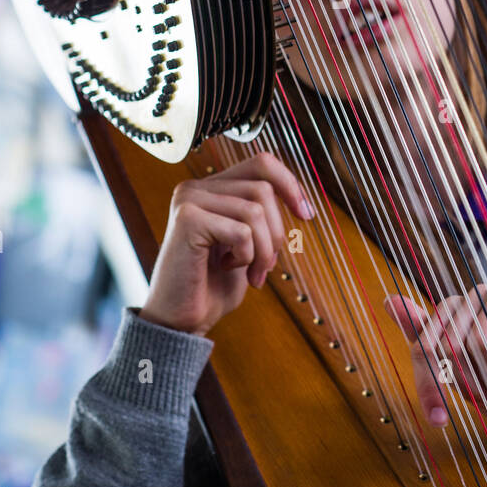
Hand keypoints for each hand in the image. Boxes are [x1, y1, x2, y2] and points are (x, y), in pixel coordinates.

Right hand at [139, 153, 313, 336]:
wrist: (180, 322)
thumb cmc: (212, 287)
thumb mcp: (246, 244)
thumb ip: (262, 215)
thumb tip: (302, 199)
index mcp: (210, 188)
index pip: (262, 163)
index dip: (290, 184)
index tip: (306, 215)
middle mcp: (196, 187)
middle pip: (263, 188)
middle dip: (275, 232)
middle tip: (266, 267)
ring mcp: (189, 200)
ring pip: (256, 210)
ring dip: (263, 250)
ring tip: (250, 273)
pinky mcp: (187, 220)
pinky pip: (242, 230)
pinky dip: (246, 256)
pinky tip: (228, 268)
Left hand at [385, 282, 486, 426]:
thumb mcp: (459, 377)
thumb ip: (425, 344)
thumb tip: (388, 298)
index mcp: (449, 312)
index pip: (424, 346)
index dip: (431, 385)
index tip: (438, 419)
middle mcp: (472, 296)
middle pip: (453, 347)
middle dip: (473, 383)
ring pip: (482, 342)